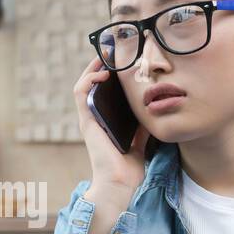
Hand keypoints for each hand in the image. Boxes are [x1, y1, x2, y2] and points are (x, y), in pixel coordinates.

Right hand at [71, 55, 150, 195]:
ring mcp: (88, 119)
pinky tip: (101, 71)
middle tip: (112, 49)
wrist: (120, 184)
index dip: (108, 74)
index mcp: (105, 122)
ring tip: (104, 54)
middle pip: (92, 84)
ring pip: (83, 85)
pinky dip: (88, 79)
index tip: (120, 59)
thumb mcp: (140, 141)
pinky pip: (81, 94)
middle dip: (99, 65)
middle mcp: (94, 118)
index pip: (102, 92)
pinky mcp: (87, 122)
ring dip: (91, 67)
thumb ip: (142, 127)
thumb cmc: (129, 169)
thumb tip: (152, 112)